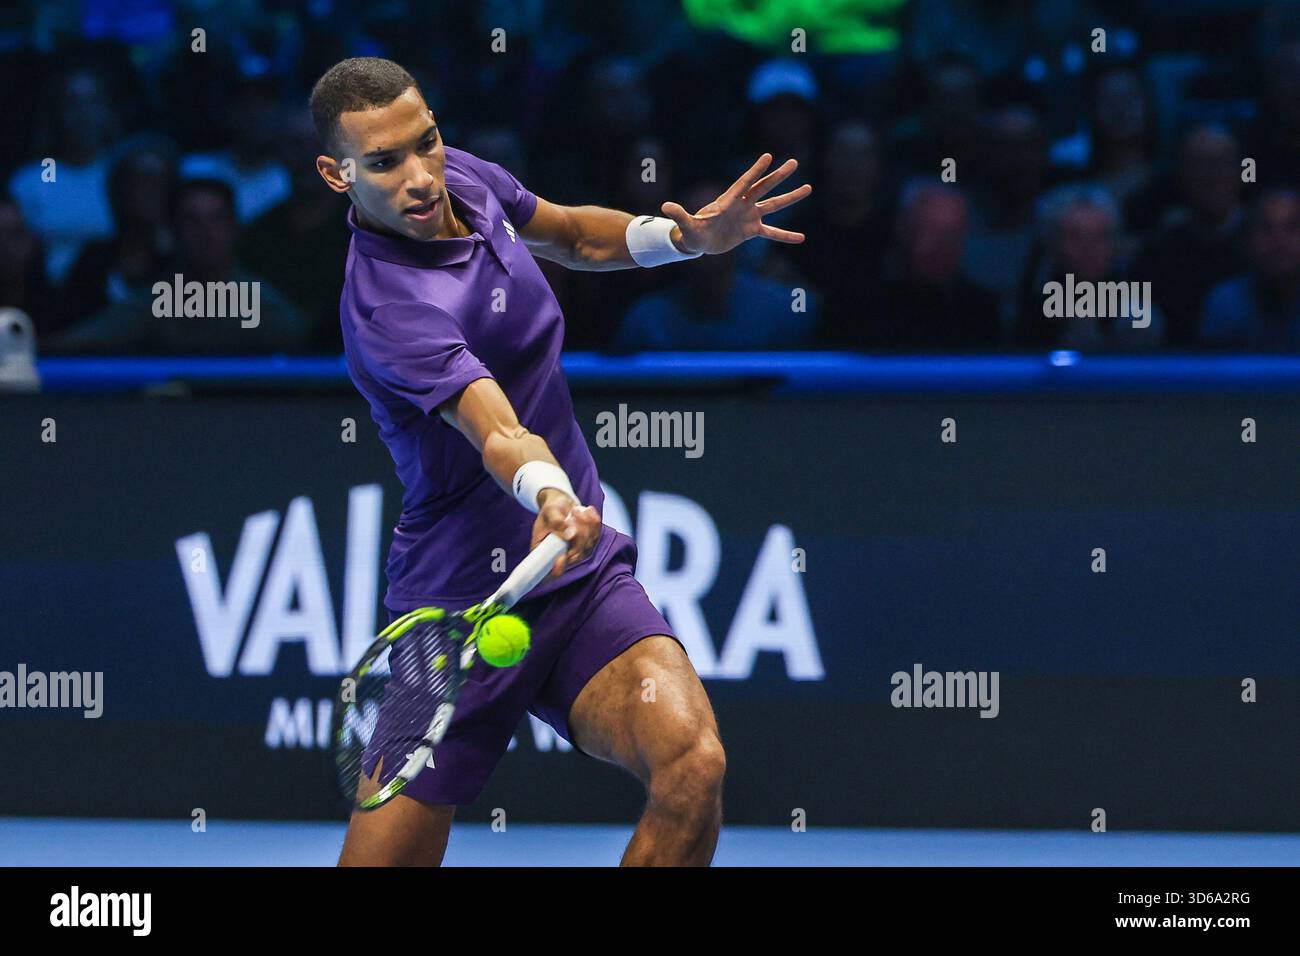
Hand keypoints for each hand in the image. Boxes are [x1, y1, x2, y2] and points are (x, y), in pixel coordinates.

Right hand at [532, 489, 601, 576]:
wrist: (561, 503)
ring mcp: (576, 550)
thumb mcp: (549, 511)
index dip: (558, 568)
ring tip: (575, 510)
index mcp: (544, 551)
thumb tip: (569, 534)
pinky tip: (587, 510)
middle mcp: (561, 554)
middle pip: (575, 556)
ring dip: (585, 524)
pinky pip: (596, 535)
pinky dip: (593, 522)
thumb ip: (556, 522)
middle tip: (572, 514)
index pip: (550, 571)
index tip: (562, 556)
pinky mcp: (588, 542)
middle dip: (578, 534)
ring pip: (588, 545)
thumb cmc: (552, 509)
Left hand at [660, 153, 812, 255]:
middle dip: (778, 176)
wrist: (698, 242)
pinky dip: (785, 235)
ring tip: (808, 188)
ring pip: (773, 205)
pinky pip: (772, 233)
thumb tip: (665, 206)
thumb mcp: (686, 225)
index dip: (756, 170)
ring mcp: (749, 216)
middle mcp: (742, 205)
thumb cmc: (691, 232)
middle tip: (794, 162)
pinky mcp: (751, 230)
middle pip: (764, 187)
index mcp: (728, 201)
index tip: (768, 156)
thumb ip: (679, 214)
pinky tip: (801, 238)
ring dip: (790, 197)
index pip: (745, 183)